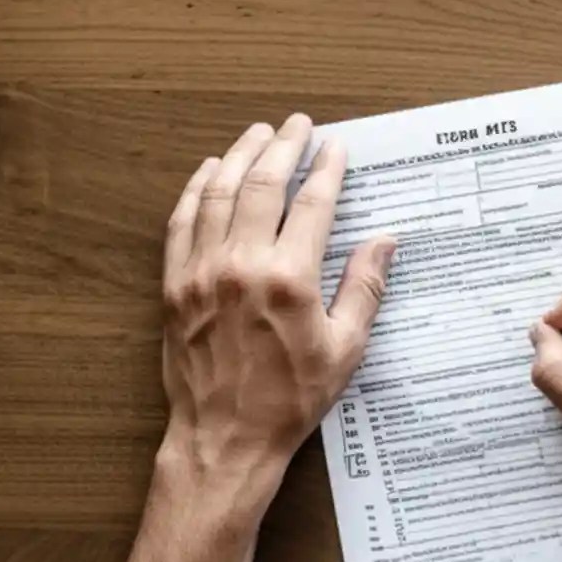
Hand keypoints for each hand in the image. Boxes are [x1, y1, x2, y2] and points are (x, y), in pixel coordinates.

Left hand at [161, 114, 395, 475]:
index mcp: (289, 279)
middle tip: (298, 124)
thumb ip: (364, 288)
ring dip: (240, 156)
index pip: (312, 204)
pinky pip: (181, 223)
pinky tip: (210, 172)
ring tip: (258, 133)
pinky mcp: (175, 286)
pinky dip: (195, 190)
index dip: (327, 170)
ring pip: (220, 194)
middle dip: (284, 146)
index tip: (337, 148)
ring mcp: (202, 272)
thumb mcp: (344, 349)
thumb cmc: (290, 399)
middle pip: (264, 185)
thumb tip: (386, 240)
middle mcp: (242, 265)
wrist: (225, 438)